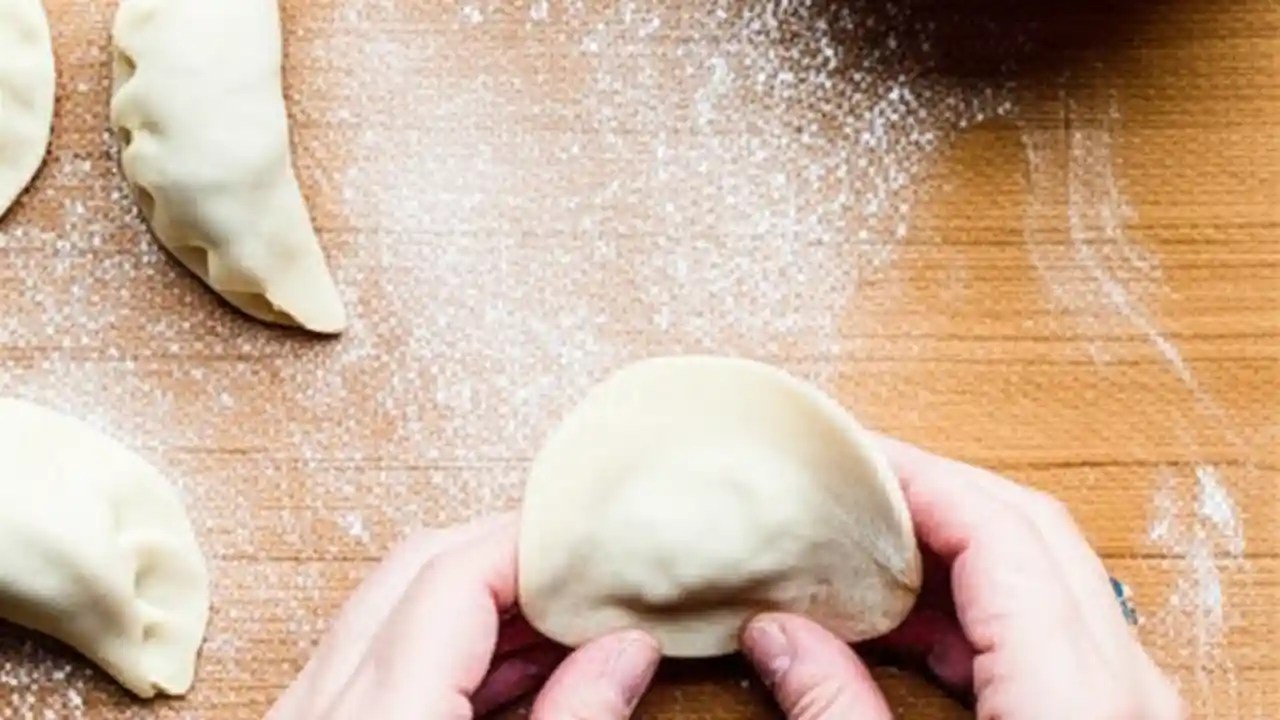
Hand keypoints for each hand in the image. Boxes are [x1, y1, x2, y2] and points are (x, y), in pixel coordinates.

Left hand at [267, 513, 660, 719]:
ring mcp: (305, 717)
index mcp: (381, 715)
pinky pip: (371, 662)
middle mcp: (324, 705)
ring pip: (389, 610)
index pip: (453, 574)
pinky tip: (509, 670)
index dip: (533, 539)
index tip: (599, 532)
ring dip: (479, 600)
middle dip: (508, 554)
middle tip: (587, 567)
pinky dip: (443, 649)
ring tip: (564, 618)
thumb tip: (626, 649)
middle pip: (415, 570)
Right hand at [738, 437, 1184, 719]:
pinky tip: (909, 626)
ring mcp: (1127, 703)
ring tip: (863, 551)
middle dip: (934, 494)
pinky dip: (974, 607)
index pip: (1002, 532)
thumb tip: (777, 635)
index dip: (919, 478)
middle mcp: (1121, 686)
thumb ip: (838, 715)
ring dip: (952, 548)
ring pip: (1045, 575)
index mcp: (1074, 696)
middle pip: (1032, 534)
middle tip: (849, 488)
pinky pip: (1048, 629)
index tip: (847, 459)